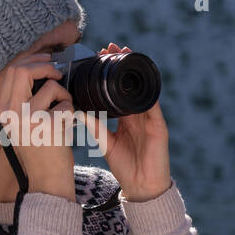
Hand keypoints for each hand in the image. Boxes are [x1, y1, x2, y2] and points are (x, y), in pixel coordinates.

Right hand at [0, 51, 76, 200]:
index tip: (46, 61)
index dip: (31, 61)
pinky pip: (66, 104)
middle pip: (23, 70)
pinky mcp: (48, 124)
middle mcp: (10, 112)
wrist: (46, 179)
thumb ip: (23, 98)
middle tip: (58, 73)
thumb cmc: (38, 148)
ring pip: (51, 86)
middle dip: (45, 66)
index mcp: (2, 109)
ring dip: (64, 95)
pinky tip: (67, 126)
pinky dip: (72, 112)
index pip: (11, 71)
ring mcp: (28, 118)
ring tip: (63, 112)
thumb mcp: (20, 122)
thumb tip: (39, 67)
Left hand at [81, 43, 171, 201]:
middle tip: (110, 47)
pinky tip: (139, 78)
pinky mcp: (159, 126)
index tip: (99, 56)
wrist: (142, 187)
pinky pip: (153, 105)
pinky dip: (146, 91)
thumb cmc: (125, 166)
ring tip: (125, 53)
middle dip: (122, 63)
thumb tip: (76, 110)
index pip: (117, 89)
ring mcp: (150, 118)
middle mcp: (138, 114)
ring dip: (134, 70)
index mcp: (126, 117)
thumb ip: (94, 125)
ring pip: (142, 88)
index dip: (109, 73)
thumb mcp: (105, 142)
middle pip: (130, 83)